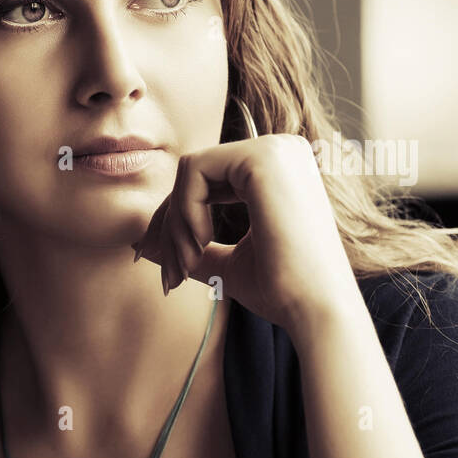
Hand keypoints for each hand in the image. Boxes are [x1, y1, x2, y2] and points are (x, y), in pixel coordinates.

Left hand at [133, 132, 363, 335]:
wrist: (315, 308)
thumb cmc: (280, 290)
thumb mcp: (225, 264)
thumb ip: (188, 247)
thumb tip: (142, 243)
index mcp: (276, 171)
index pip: (206, 181)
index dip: (176, 221)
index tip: (169, 267)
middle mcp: (280, 150)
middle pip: (194, 172)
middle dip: (171, 225)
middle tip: (171, 273)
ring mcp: (274, 148)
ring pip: (191, 171)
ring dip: (176, 223)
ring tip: (188, 263)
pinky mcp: (262, 157)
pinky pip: (194, 170)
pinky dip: (185, 210)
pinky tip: (202, 242)